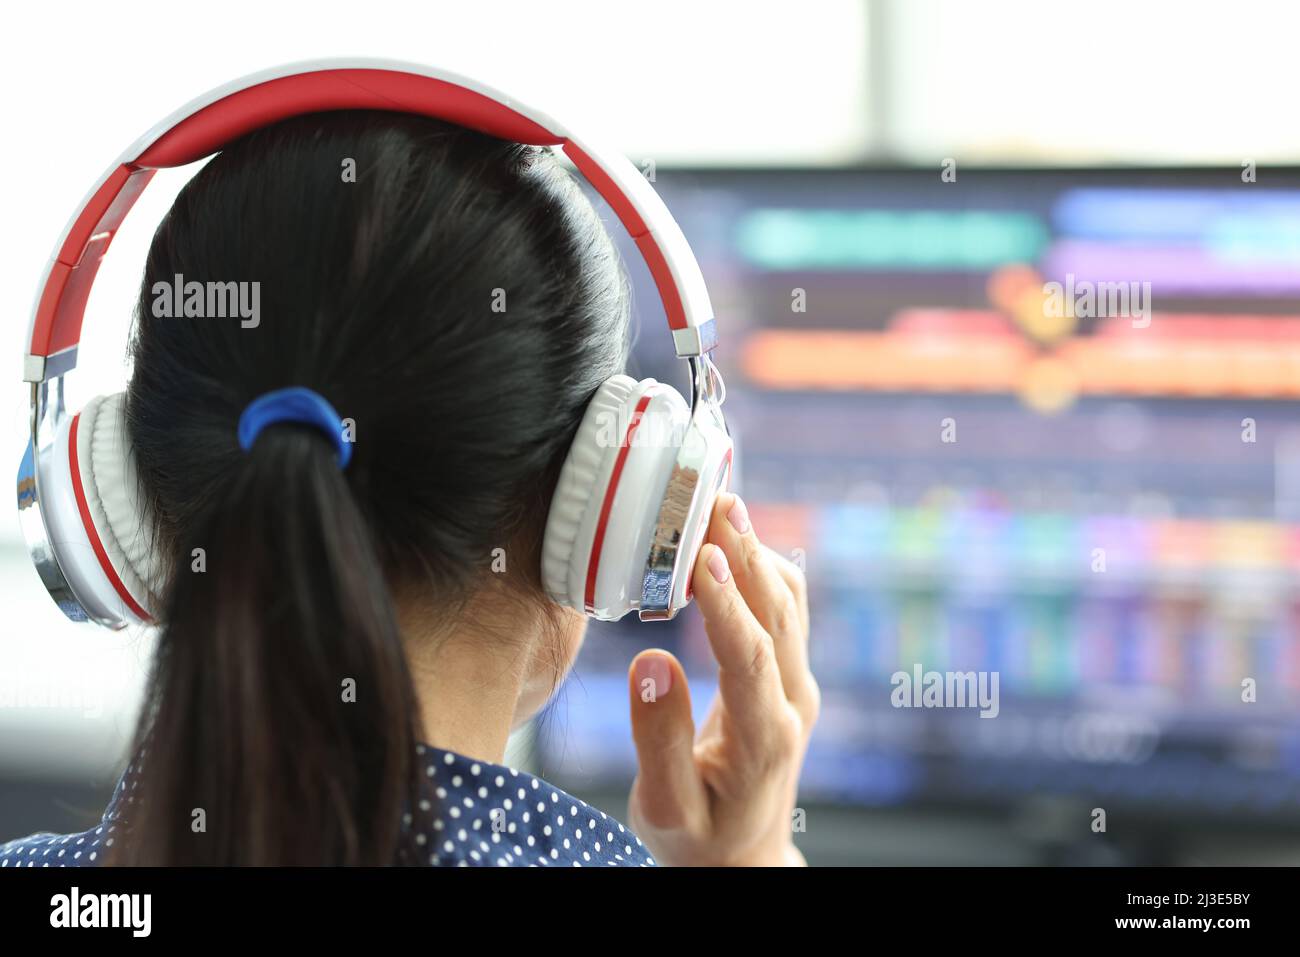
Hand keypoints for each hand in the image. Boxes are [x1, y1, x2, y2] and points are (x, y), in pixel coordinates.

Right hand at [626, 493, 817, 865]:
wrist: (741, 861)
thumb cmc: (696, 840)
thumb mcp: (664, 809)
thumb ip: (657, 740)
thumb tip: (650, 662)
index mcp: (763, 740)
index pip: (751, 660)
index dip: (728, 605)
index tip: (703, 555)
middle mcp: (792, 706)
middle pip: (779, 616)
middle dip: (747, 553)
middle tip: (716, 500)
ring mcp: (798, 689)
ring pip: (788, 606)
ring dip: (756, 552)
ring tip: (720, 505)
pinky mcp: (788, 678)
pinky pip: (784, 612)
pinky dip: (760, 570)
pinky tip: (732, 541)